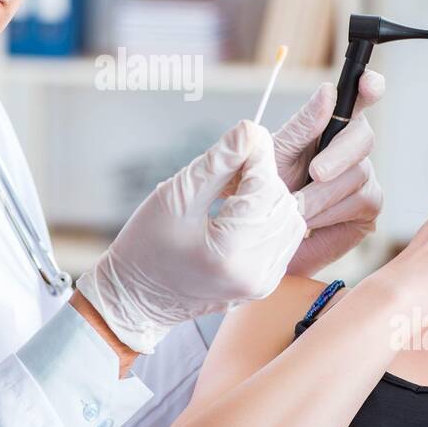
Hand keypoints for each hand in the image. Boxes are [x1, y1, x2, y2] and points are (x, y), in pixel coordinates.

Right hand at [77, 120, 305, 353]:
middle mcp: (255, 274)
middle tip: (230, 167)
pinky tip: (240, 212)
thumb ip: (218, 162)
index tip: (244, 137)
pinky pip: (284, 238)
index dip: (258, 156)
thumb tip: (251, 129)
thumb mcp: (176, 196)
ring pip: (290, 219)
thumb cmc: (146, 246)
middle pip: (281, 202)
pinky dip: (268, 217)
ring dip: (268, 196)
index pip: (264, 189)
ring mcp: (263, 282)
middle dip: (262, 177)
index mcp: (230, 253)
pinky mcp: (266, 283)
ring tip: (232, 191)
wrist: (138, 296)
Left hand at [271, 69, 384, 276]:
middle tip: (314, 173)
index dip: (369, 86)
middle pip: (363, 138)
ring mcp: (364, 178)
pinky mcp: (368, 209)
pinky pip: (361, 204)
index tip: (368, 84)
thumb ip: (303, 124)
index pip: (359, 97)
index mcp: (330, 123)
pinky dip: (331, 214)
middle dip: (338, 155)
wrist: (260, 231)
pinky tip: (309, 222)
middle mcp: (352, 148)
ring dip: (323, 194)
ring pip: (359, 177)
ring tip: (294, 207)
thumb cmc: (265, 184)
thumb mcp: (276, 151)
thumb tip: (328, 91)